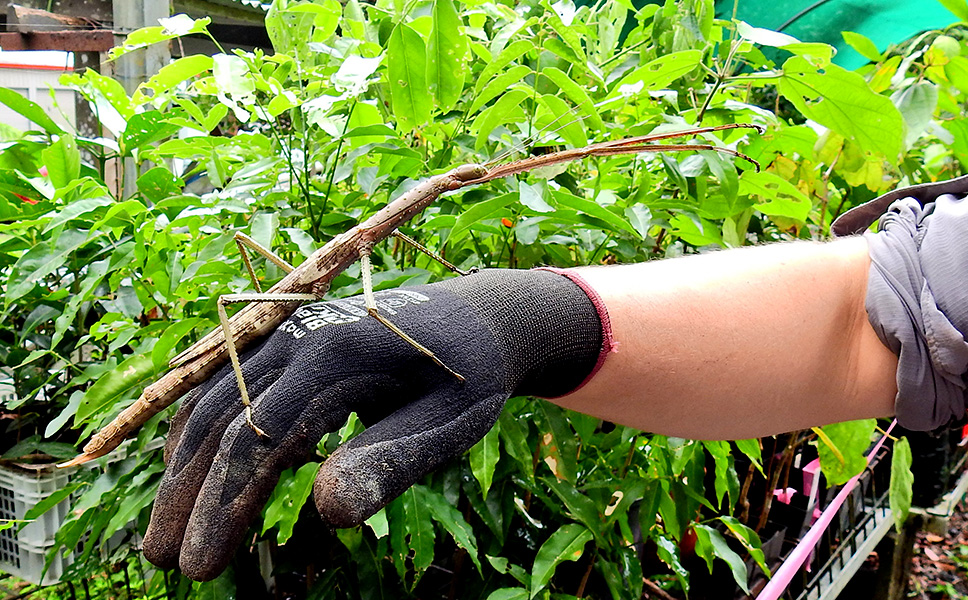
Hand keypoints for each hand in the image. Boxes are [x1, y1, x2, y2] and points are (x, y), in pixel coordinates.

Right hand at [141, 268, 608, 580]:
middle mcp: (299, 334)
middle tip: (163, 562)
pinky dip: (202, 430)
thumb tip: (328, 513)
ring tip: (164, 529)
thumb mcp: (449, 422)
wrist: (477, 319)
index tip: (199, 565)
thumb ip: (391, 459)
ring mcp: (288, 333)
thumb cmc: (468, 376)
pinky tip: (190, 472)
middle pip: (222, 419)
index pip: (258, 437)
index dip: (222, 504)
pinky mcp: (288, 343)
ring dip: (183, 465)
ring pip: (214, 400)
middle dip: (187, 493)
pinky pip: (229, 385)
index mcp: (338, 353)